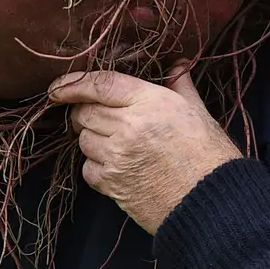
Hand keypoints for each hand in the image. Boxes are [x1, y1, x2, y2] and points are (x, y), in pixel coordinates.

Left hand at [49, 65, 241, 234]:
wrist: (211, 203)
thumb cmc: (209, 155)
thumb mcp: (198, 112)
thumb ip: (180, 85)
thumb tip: (176, 65)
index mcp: (150, 102)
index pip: (100, 84)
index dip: (74, 83)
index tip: (58, 87)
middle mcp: (128, 126)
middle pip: (85, 111)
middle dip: (85, 112)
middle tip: (98, 116)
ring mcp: (117, 157)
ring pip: (83, 139)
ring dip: (91, 138)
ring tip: (114, 142)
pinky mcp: (112, 184)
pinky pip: (87, 168)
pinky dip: (95, 165)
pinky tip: (116, 166)